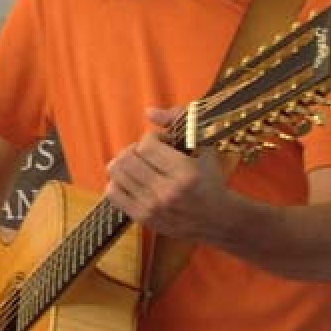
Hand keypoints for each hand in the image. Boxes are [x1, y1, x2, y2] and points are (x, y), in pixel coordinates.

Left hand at [105, 106, 230, 238]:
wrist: (217, 219)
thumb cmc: (209, 178)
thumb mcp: (204, 145)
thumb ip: (179, 119)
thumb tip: (148, 112)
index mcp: (185, 173)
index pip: (147, 145)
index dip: (152, 138)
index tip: (164, 143)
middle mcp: (167, 191)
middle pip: (127, 158)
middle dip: (135, 148)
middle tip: (148, 153)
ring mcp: (152, 207)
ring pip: (116, 173)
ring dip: (125, 162)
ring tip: (139, 164)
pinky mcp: (142, 218)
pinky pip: (112, 192)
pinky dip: (117, 181)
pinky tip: (132, 180)